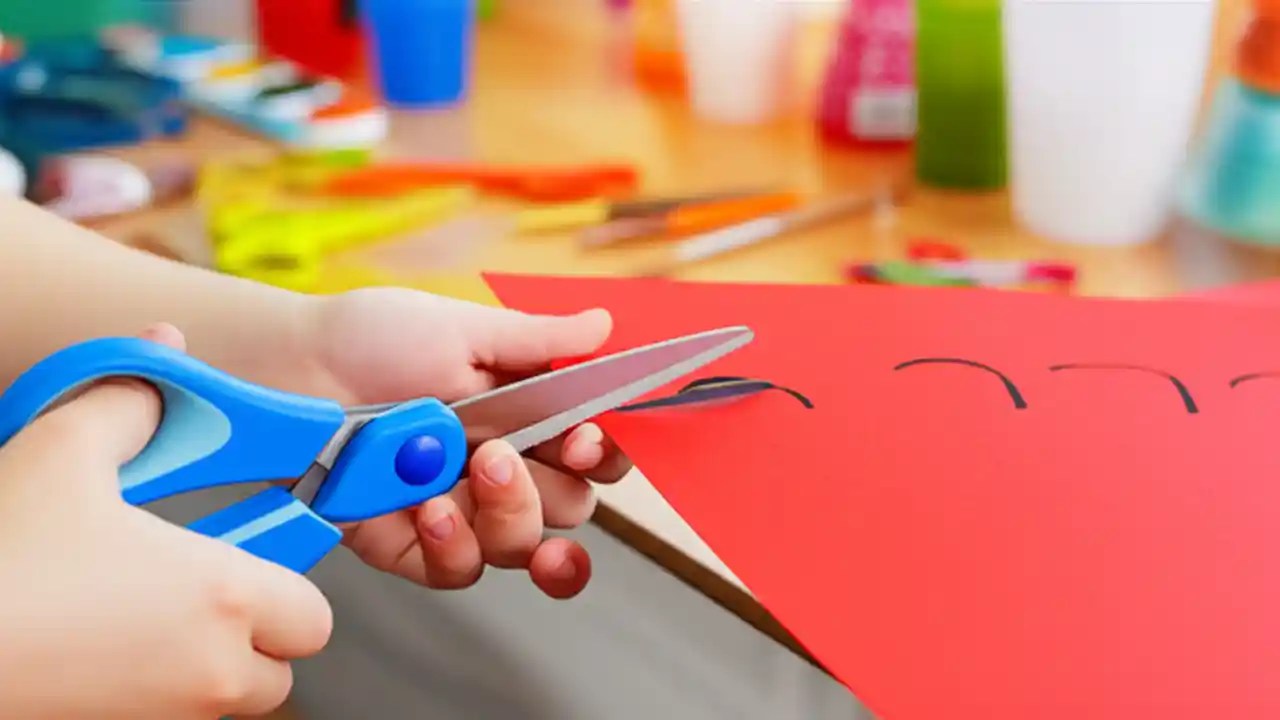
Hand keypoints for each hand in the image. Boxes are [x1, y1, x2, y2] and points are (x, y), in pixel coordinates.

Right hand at [0, 324, 331, 719]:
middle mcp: (208, 671)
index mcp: (223, 598)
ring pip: (228, 698)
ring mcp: (163, 716)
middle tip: (206, 582)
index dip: (292, 579)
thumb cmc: (1, 557)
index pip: (315, 615)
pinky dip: (159, 685)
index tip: (254, 549)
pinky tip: (108, 638)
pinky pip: (171, 715)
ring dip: (211, 660)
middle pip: (282, 668)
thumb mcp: (63, 449)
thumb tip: (167, 350)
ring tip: (153, 609)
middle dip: (260, 631)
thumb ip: (131, 399)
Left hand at [310, 288, 633, 598]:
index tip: (581, 441)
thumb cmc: (374, 338)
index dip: (601, 458)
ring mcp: (460, 511)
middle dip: (546, 490)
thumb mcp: (463, 329)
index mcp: (527, 416)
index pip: (593, 456)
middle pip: (568, 509)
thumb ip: (539, 341)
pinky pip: (457, 571)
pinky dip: (453, 547)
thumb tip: (604, 325)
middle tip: (499, 454)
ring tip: (468, 474)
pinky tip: (429, 510)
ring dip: (507, 516)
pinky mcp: (412, 546)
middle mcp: (502, 469)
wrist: (292, 370)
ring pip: (520, 547)